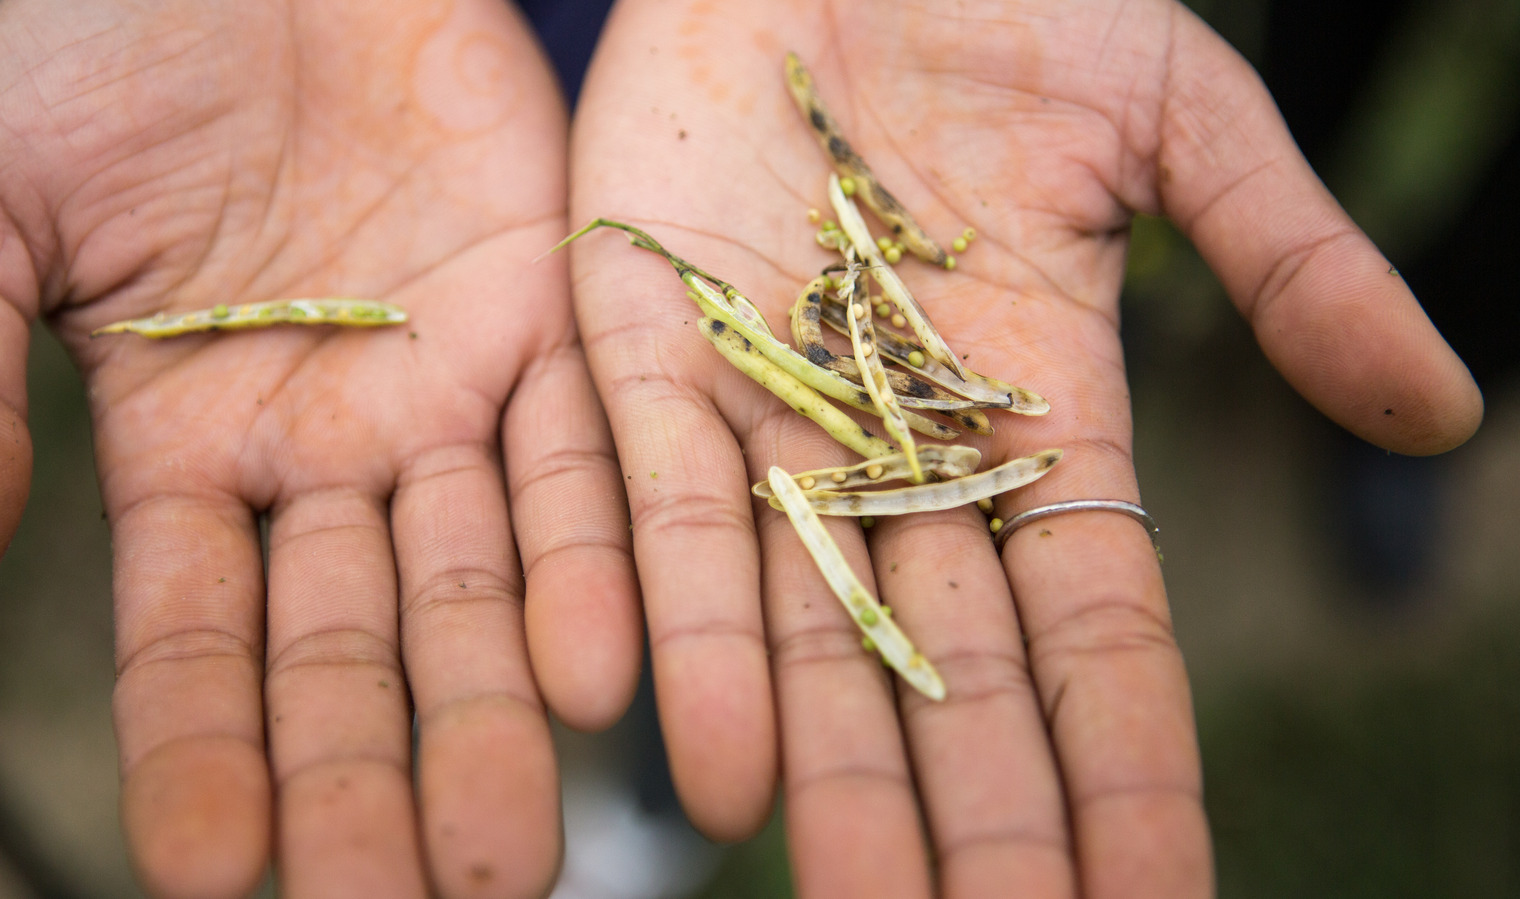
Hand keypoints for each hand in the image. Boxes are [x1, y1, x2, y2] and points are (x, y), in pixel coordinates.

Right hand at [0, 1, 637, 894]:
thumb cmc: (122, 49)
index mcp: (189, 447)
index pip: (194, 641)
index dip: (202, 754)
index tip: (213, 882)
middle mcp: (332, 453)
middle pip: (354, 651)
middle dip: (369, 785)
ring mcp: (452, 398)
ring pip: (481, 588)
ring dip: (496, 718)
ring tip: (514, 853)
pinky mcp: (558, 325)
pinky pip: (586, 462)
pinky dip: (591, 565)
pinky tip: (598, 676)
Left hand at [568, 1, 1481, 895]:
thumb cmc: (1019, 2)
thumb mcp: (1176, 118)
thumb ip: (1283, 262)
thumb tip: (1442, 418)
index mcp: (1041, 410)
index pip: (1095, 629)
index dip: (1130, 768)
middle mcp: (897, 448)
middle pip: (946, 665)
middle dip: (975, 819)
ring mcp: (768, 409)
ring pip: (799, 623)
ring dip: (828, 768)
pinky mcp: (644, 346)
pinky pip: (658, 504)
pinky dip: (678, 622)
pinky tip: (701, 756)